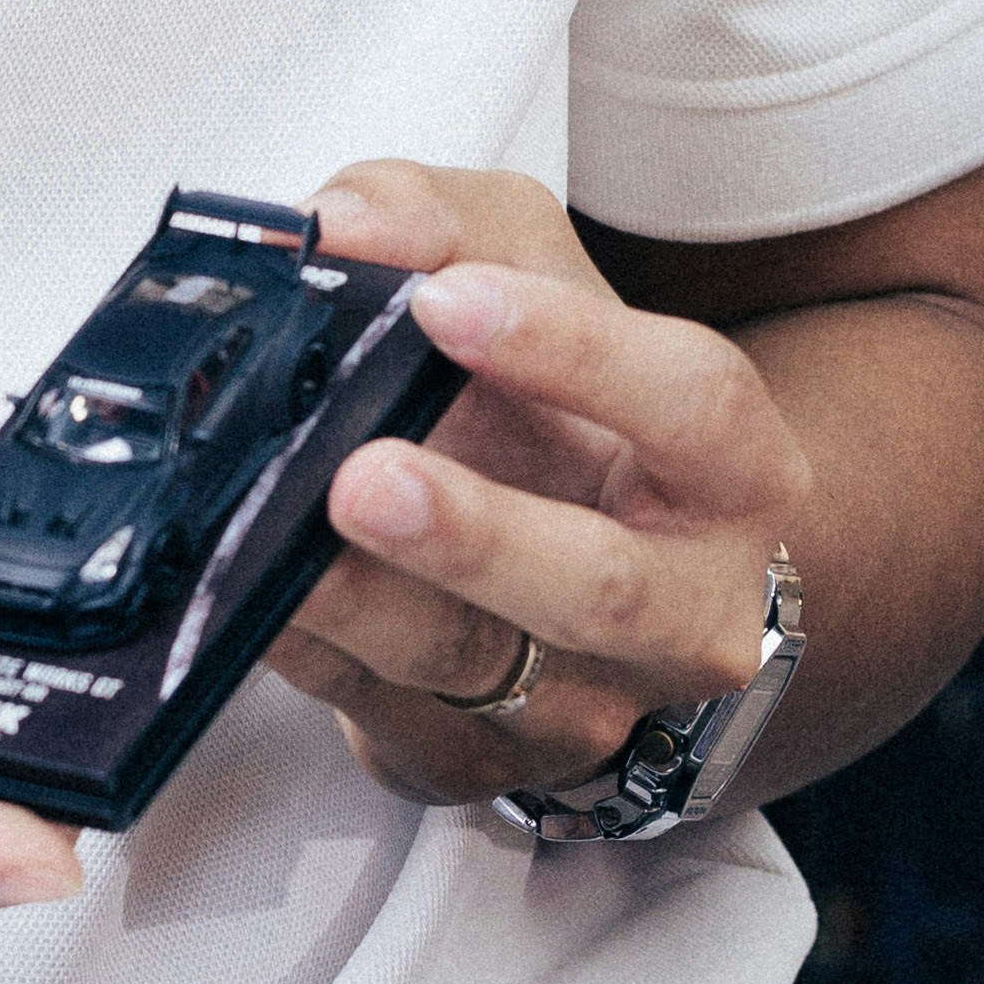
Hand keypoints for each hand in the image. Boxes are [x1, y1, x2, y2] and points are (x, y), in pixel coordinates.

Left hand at [269, 166, 790, 823]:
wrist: (583, 565)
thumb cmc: (560, 406)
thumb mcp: (522, 271)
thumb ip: (438, 221)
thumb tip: (341, 227)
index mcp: (732, 471)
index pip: (693, 407)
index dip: (575, 352)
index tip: (447, 302)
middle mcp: (682, 607)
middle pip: (600, 586)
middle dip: (476, 536)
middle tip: (365, 476)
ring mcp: (581, 702)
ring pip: (474, 670)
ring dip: (363, 610)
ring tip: (280, 552)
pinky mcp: (471, 761)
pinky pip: (380, 715)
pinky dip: (306, 653)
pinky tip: (251, 596)